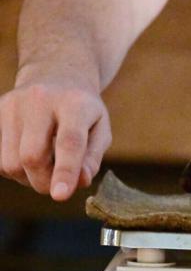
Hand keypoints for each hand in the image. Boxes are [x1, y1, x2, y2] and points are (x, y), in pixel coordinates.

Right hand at [0, 75, 110, 200]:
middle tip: (57, 185)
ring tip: (45, 167)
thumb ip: (92, 158)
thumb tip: (80, 182)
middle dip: (44, 182)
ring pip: (10, 162)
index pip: (68, 142)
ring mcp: (13, 104)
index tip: (60, 196)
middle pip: (32, 156)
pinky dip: (15, 169)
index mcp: (75, 103)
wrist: (56, 75)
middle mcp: (40, 100)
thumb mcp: (100, 129)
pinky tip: (30, 157)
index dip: (65, 171)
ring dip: (28, 178)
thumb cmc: (83, 111)